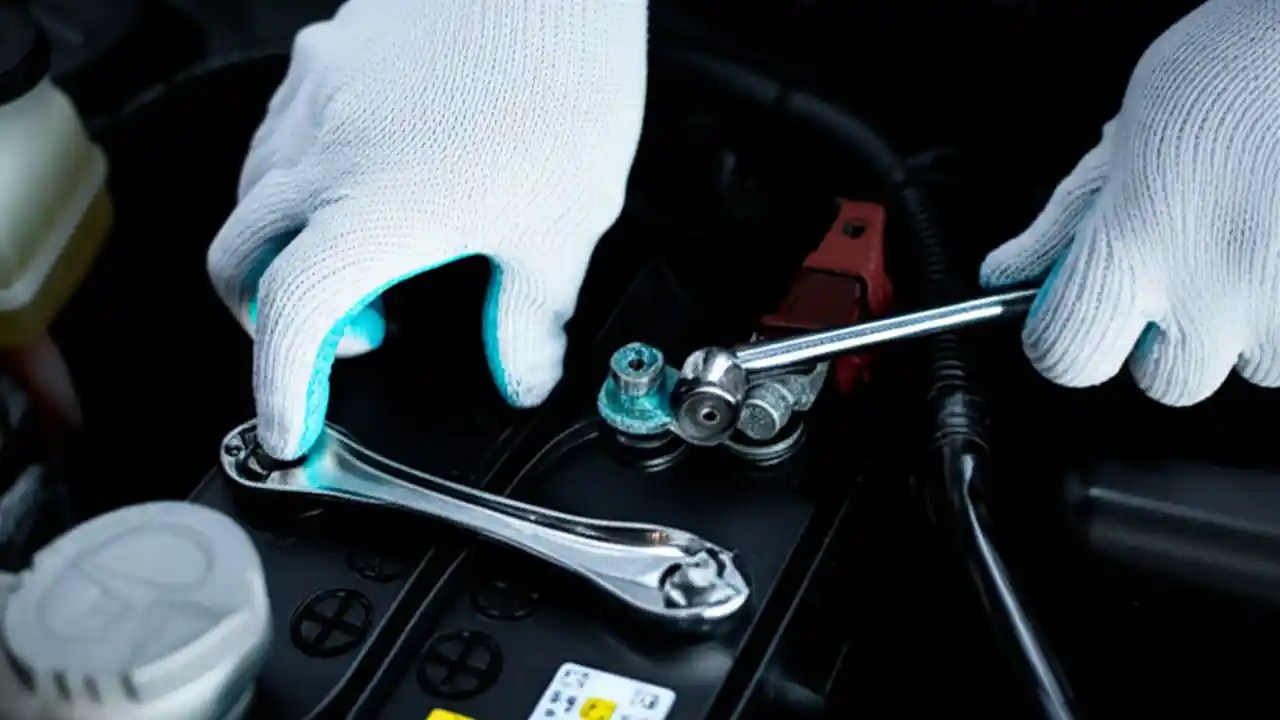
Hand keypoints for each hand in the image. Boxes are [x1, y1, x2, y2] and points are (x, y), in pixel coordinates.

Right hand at [207, 0, 647, 458]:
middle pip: (239, 257)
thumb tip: (520, 373)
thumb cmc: (563, 76)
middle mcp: (325, 151)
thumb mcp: (564, 223)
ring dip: (286, 247)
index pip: (291, 318)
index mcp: (375, 209)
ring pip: (254, 192)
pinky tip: (367, 183)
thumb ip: (530, 315)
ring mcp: (317, 94)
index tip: (290, 425)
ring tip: (371, 259)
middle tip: (347, 337)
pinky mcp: (327, 53)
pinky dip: (301, 182)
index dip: (280, 387)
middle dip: (270, 318)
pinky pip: (282, 134)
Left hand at [980, 0, 1279, 405]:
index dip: (1063, 338)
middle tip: (1191, 263)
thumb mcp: (1129, 135)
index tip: (1074, 314)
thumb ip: (1068, 220)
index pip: (1065, 355)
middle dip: (1171, 338)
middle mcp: (1212, 291)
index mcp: (1134, 242)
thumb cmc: (1235, 71)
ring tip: (1255, 238)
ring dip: (1249, 322)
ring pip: (1253, 367)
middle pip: (1169, 380)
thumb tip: (1005, 275)